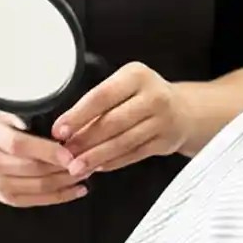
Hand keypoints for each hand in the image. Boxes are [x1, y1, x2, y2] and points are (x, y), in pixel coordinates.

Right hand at [0, 99, 89, 207]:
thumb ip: (15, 108)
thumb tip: (37, 105)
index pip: (18, 145)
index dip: (46, 150)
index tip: (69, 150)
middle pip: (33, 167)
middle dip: (63, 165)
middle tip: (88, 157)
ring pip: (39, 186)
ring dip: (67, 180)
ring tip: (87, 169)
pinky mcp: (9, 199)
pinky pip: (39, 200)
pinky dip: (62, 195)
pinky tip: (79, 188)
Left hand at [52, 62, 191, 176]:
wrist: (183, 111)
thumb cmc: (143, 96)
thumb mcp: (124, 86)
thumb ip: (98, 103)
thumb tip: (66, 128)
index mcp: (136, 75)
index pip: (101, 96)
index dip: (78, 115)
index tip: (59, 130)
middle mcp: (153, 96)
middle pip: (112, 122)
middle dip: (84, 140)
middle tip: (64, 154)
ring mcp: (162, 120)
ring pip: (122, 142)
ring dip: (96, 156)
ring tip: (77, 166)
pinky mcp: (165, 142)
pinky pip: (133, 154)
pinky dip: (112, 162)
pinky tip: (97, 166)